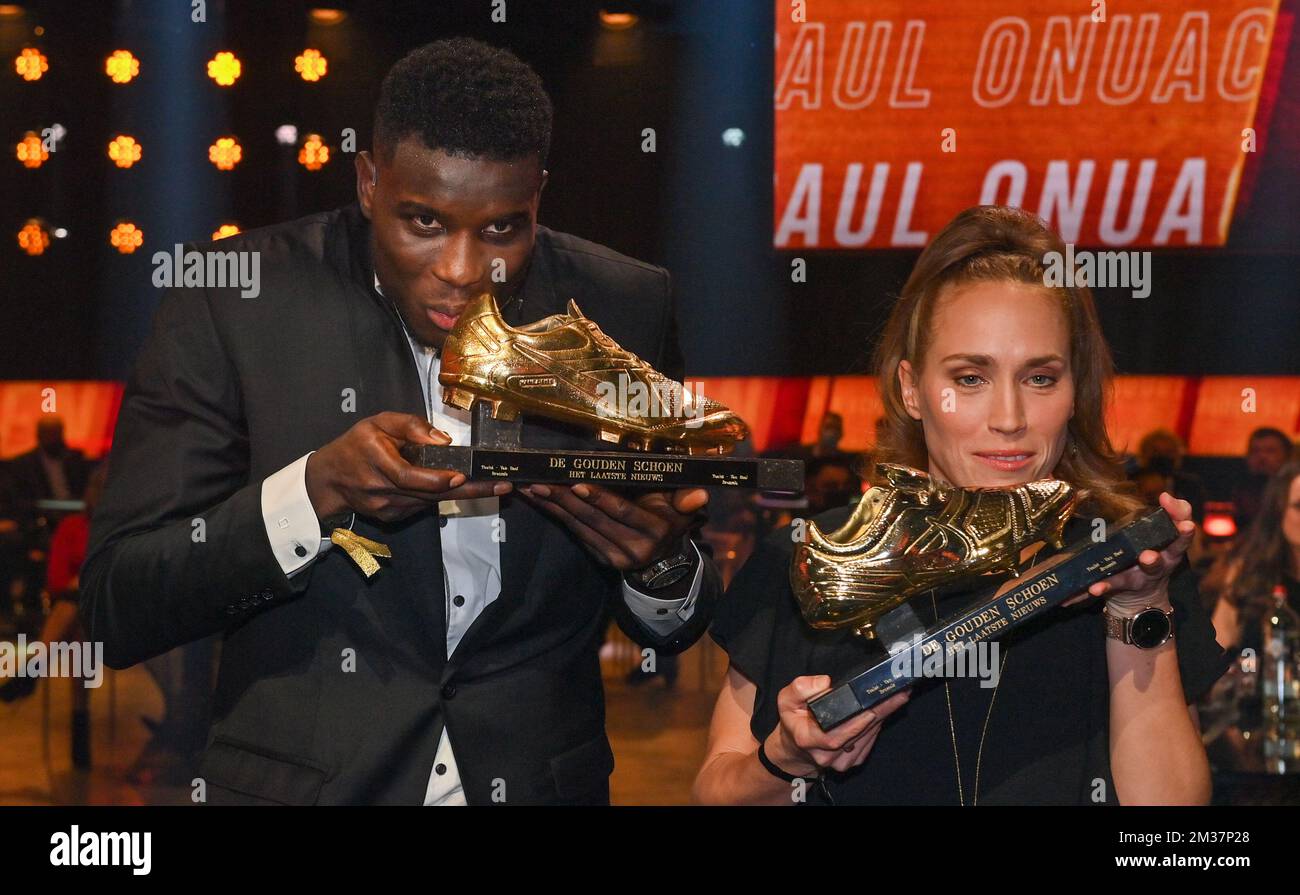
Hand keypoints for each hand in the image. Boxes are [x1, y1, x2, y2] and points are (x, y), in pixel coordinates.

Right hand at [305, 411, 508, 521]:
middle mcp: (382, 490)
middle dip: (470, 491)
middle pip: (431, 494)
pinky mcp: (392, 518)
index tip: (462, 475)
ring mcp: (387, 508)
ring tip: (491, 485)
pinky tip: (453, 486)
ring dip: (461, 494)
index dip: (437, 479)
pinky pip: (422, 505)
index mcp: (377, 461)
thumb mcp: (378, 423)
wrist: (328, 480)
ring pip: (430, 501)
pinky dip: (438, 495)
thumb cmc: (355, 445)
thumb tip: (443, 441)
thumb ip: (410, 426)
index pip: (410, 477)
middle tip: (502, 487)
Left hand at [517, 483, 707, 570]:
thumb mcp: (682, 509)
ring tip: (532, 489)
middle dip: (565, 500)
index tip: (576, 483)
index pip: (623, 512)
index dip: (600, 498)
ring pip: (580, 528)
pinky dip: (557, 517)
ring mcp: (615, 556)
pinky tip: (541, 502)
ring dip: (554, 508)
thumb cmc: (670, 519)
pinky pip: (576, 535)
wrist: (665, 559)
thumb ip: (686, 500)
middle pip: (594, 519)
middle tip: (540, 481)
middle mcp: (635, 547)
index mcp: (655, 530)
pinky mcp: (602, 559)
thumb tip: (700, 495)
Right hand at [765, 675, 910, 777]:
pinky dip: (877, 725)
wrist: (795, 748)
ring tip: (897, 697)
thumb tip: (825, 683)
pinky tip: (884, 711)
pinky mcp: (852, 762)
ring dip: (883, 717)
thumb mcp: (786, 700)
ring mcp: (840, 762)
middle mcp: (826, 755)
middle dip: (880, 712)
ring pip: (868, 737)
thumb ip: (801, 688)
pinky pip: (869, 742)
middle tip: (899, 694)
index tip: (872, 710)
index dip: (856, 724)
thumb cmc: (793, 721)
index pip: (835, 737)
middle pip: (859, 734)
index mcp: (808, 740)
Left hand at [1061, 491, 1193, 613]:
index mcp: (1171, 552)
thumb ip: (1175, 512)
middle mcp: (1157, 567)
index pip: (1181, 540)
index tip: (1186, 525)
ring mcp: (1138, 579)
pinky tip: (1093, 588)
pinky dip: (1101, 587)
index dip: (1185, 533)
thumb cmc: (1159, 551)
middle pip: (1156, 564)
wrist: (1144, 593)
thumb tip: (1167, 496)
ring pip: (1129, 579)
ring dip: (1120, 579)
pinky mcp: (1120, 586)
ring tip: (1117, 575)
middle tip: (1148, 556)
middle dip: (1152, 560)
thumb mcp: (1170, 532)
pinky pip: (1109, 586)